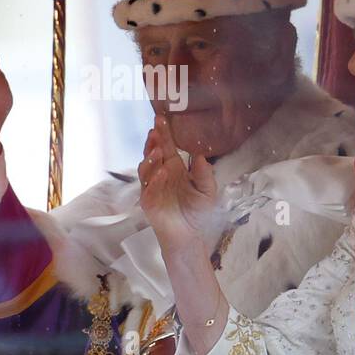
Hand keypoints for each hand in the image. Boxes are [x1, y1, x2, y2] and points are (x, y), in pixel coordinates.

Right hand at [138, 115, 218, 253]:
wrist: (189, 236)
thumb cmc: (197, 212)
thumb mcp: (208, 191)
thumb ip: (205, 174)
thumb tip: (200, 155)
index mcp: (174, 168)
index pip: (167, 146)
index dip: (164, 133)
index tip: (162, 118)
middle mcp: (161, 174)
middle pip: (154, 153)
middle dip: (154, 140)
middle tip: (156, 129)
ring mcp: (152, 187)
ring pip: (146, 168)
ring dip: (151, 157)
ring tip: (159, 149)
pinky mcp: (148, 202)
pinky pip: (148, 188)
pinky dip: (155, 179)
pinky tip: (163, 171)